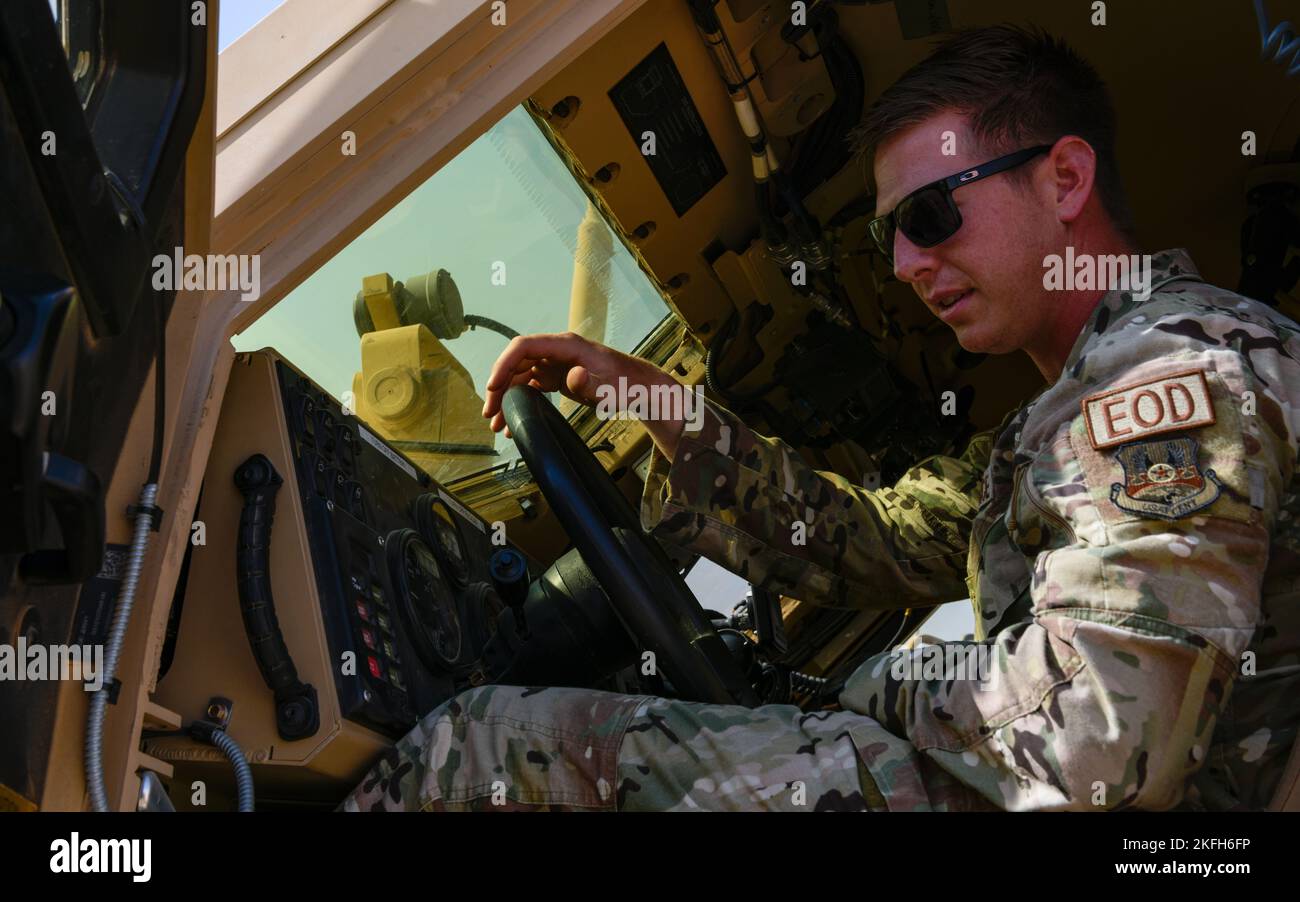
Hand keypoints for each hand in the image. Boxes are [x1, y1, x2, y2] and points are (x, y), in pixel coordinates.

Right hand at [482, 331, 688, 459]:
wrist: (639, 388)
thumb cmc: (626, 385)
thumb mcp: (610, 388)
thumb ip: (590, 383)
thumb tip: (572, 376)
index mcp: (566, 345)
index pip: (524, 346)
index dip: (504, 364)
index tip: (493, 387)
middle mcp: (557, 350)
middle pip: (516, 361)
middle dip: (500, 386)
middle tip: (490, 413)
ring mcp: (555, 362)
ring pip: (520, 375)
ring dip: (506, 397)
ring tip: (496, 423)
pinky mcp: (557, 376)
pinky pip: (530, 385)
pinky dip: (519, 400)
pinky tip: (513, 420)